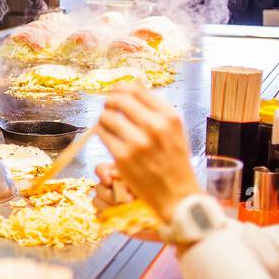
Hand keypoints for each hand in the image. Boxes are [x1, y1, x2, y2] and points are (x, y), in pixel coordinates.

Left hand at [94, 84, 200, 221]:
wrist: (176, 194)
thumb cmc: (174, 161)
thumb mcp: (174, 130)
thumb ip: (156, 108)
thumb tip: (135, 84)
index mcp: (169, 116)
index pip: (136, 90)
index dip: (121, 89)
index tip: (115, 93)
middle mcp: (155, 126)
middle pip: (119, 100)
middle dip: (109, 102)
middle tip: (108, 107)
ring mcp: (138, 142)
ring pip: (107, 116)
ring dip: (104, 118)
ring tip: (108, 124)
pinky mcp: (123, 157)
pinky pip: (103, 135)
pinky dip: (101, 133)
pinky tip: (108, 137)